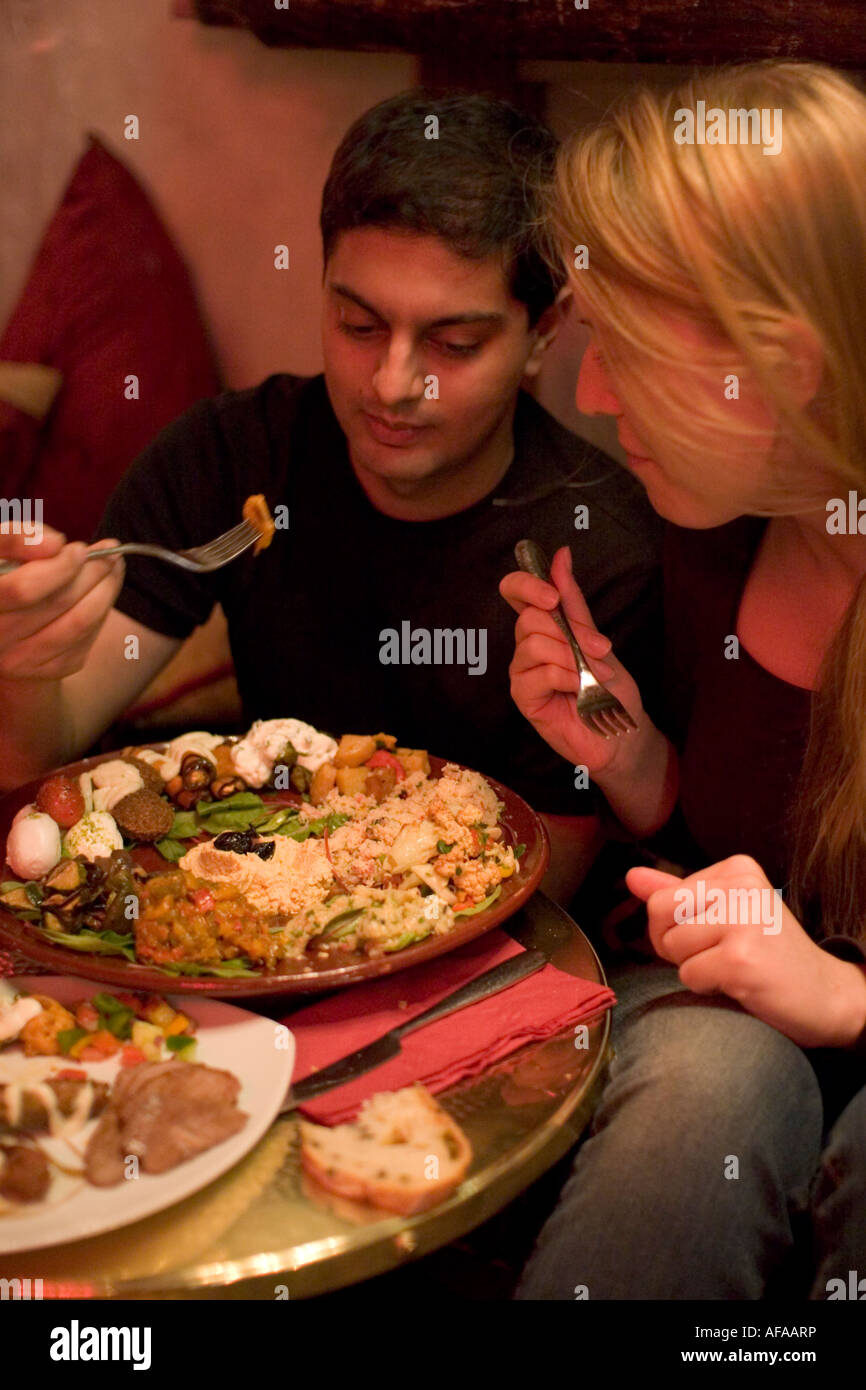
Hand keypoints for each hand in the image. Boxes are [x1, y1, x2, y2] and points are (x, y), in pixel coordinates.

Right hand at [0, 528, 124, 680]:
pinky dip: (102, 609)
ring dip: (106, 589)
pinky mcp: (45, 670)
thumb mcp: (1, 552)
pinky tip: (105, 590)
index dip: (58, 568)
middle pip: (56, 603)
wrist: (2, 630)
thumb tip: (55, 545)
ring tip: (114, 566)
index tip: (80, 550)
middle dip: (91, 572)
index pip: (22, 590)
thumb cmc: (4, 579)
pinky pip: (86, 637)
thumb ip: (18, 538)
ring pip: (78, 622)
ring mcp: (18, 659)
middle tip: (108, 552)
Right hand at [499, 544, 644, 777]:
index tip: (552, 594)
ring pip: (533, 643)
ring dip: (571, 657)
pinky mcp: (524, 697)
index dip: (526, 584)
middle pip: (529, 618)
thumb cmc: (611, 688)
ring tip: (593, 676)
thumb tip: (561, 554)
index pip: (515, 591)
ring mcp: (523, 672)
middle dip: (569, 631)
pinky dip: (565, 677)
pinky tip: (579, 690)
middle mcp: (528, 647)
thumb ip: (573, 600)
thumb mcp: (596, 637)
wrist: (622, 731)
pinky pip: (537, 673)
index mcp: (544, 627)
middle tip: (598, 649)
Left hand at [627, 854, 865, 1047]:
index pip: (662, 895)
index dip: (676, 926)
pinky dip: (706, 988)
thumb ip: (677, 893)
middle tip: (717, 955)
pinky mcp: (742, 958)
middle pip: (659, 913)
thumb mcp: (724, 914)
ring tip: (732, 968)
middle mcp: (743, 886)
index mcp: (737, 868)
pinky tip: (740, 984)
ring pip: (672, 946)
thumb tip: (632, 876)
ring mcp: (744, 920)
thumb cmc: (768, 954)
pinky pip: (688, 974)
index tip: (720, 935)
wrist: (824, 996)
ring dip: (694, 968)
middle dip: (674, 944)